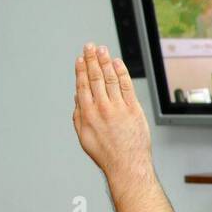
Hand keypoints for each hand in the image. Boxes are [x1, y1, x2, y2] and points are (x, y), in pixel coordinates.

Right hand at [73, 44, 152, 181]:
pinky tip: (118, 63)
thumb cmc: (106, 154)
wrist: (127, 165)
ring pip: (110, 78)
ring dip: (105, 61)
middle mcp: (102, 108)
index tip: (80, 59)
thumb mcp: (84, 137)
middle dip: (91, 60)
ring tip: (102, 50)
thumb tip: (78, 98)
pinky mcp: (133, 109)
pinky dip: (121, 72)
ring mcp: (118, 107)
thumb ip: (78, 115)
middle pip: (95, 78)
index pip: (83, 86)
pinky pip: (126, 86)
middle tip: (89, 47)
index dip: (81, 70)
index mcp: (87, 114)